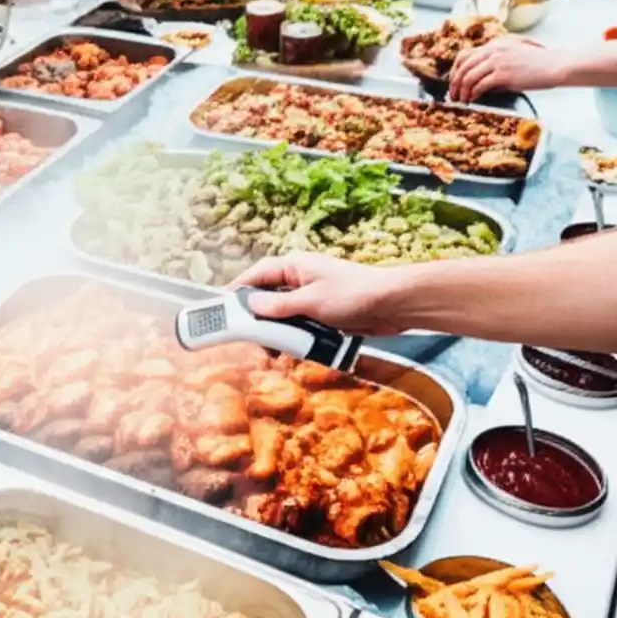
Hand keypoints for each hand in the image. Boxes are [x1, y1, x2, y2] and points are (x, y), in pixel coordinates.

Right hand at [229, 253, 411, 335]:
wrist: (394, 305)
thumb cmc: (353, 295)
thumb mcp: (310, 301)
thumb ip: (278, 305)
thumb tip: (250, 304)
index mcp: (294, 266)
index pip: (256, 275)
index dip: (238, 290)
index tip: (222, 309)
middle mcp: (300, 279)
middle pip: (266, 297)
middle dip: (258, 319)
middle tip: (251, 339)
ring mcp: (311, 297)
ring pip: (282, 315)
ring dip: (277, 332)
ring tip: (274, 350)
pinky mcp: (323, 314)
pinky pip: (299, 326)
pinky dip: (294, 337)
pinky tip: (294, 350)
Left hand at [448, 37, 562, 101]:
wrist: (556, 65)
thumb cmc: (538, 65)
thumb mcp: (513, 57)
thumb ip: (495, 65)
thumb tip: (478, 84)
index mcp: (495, 44)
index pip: (465, 55)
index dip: (455, 70)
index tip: (453, 82)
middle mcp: (494, 50)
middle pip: (462, 65)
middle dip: (454, 82)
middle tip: (454, 95)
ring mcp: (498, 61)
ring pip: (468, 76)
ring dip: (462, 91)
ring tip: (462, 100)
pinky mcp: (503, 74)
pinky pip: (480, 85)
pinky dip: (473, 94)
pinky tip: (473, 100)